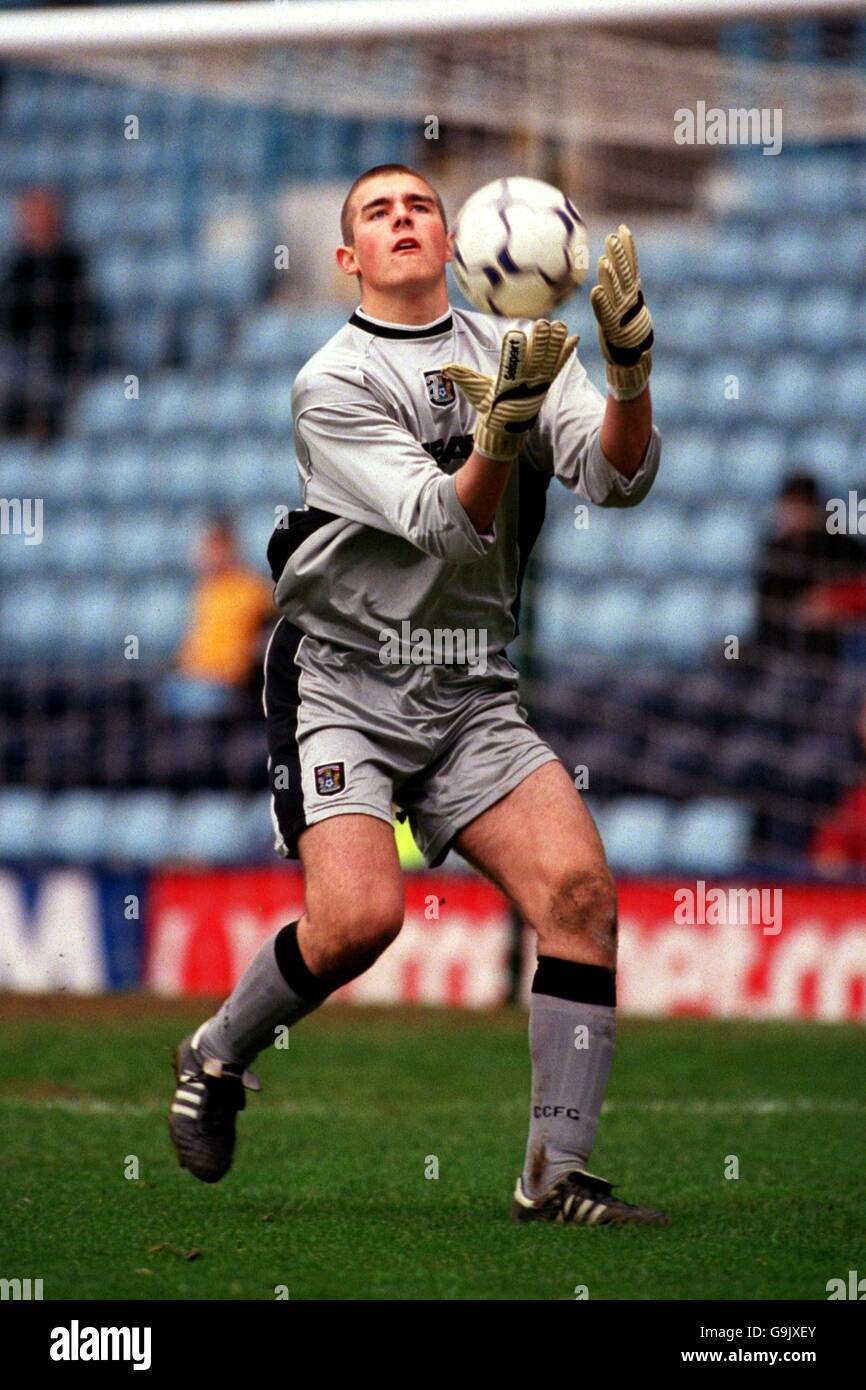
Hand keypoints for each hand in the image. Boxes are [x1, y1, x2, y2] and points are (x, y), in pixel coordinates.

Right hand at [442, 318, 576, 462]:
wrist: (506, 430)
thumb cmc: (489, 408)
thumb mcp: (475, 392)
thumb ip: (463, 376)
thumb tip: (445, 368)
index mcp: (507, 385)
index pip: (510, 365)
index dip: (513, 351)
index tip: (515, 333)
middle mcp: (525, 385)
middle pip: (534, 360)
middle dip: (539, 343)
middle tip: (544, 324)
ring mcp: (538, 384)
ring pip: (548, 361)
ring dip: (555, 344)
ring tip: (561, 326)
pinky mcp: (547, 384)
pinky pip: (558, 366)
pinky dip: (566, 353)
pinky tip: (573, 338)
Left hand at [590, 225, 653, 400]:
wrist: (631, 360)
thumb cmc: (623, 334)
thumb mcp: (620, 308)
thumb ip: (617, 291)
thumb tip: (609, 273)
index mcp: (632, 294)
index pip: (631, 266)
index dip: (627, 248)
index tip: (623, 229)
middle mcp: (628, 301)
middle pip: (624, 274)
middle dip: (619, 255)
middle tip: (613, 236)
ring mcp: (621, 314)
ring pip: (616, 291)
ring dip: (611, 275)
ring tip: (604, 258)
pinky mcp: (612, 328)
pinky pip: (605, 313)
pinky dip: (602, 303)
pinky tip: (596, 291)